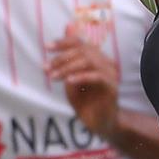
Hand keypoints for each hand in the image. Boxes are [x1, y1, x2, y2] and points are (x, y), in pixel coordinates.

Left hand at [44, 21, 119, 138]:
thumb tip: (64, 34)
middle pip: (83, 50)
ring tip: (54, 77)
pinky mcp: (112, 86)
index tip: (46, 47)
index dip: (63, 42)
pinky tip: (68, 81)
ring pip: (89, 61)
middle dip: (61, 58)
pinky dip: (81, 77)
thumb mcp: (70, 79)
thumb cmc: (85, 102)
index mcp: (96, 58)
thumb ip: (67, 61)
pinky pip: (96, 76)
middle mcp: (105, 62)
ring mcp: (110, 74)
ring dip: (67, 67)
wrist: (98, 123)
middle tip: (46, 69)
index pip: (80, 42)